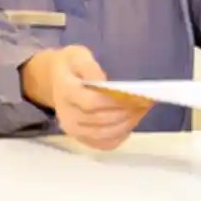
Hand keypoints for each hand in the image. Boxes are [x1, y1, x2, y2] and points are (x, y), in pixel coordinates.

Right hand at [22, 46, 152, 149]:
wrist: (55, 81)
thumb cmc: (71, 65)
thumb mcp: (78, 55)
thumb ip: (90, 67)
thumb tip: (104, 83)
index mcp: (65, 92)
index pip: (92, 102)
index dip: (115, 102)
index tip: (135, 95)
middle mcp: (66, 115)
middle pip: (100, 120)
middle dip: (126, 112)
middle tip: (146, 102)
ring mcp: (73, 130)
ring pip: (104, 134)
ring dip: (126, 124)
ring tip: (142, 110)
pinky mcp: (81, 138)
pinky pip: (104, 144)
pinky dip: (120, 135)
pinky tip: (131, 122)